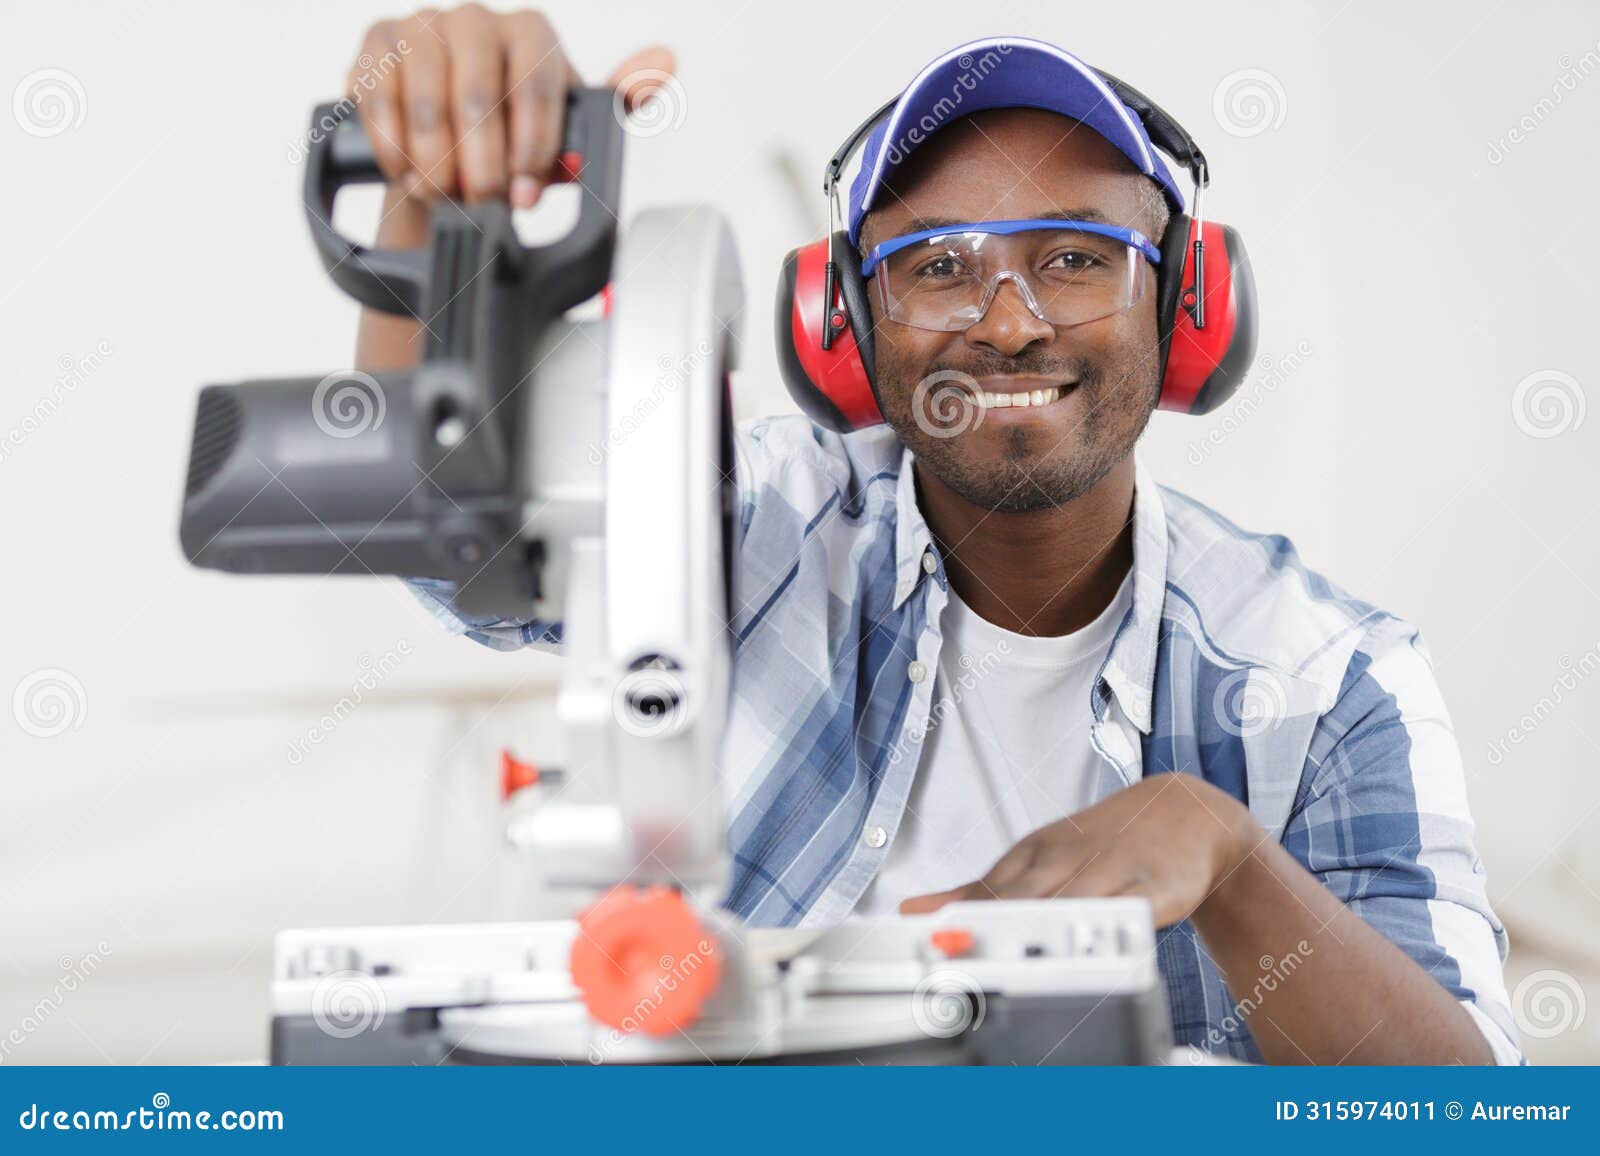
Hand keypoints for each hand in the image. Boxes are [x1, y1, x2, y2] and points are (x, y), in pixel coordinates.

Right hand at [349, 5, 673, 206]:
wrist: (448, 150)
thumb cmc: (514, 139)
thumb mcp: (567, 129)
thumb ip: (615, 101)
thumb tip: (663, 64)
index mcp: (531, 34)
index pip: (536, 88)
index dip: (531, 149)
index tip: (528, 193)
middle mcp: (477, 20)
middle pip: (478, 97)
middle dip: (483, 166)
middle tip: (484, 204)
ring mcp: (422, 28)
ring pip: (427, 103)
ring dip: (436, 165)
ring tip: (445, 197)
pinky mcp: (376, 48)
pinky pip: (379, 101)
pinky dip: (394, 149)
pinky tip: (407, 174)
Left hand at [899, 774, 1259, 926]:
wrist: (1184, 813)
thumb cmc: (1103, 842)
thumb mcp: (1038, 857)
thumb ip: (978, 890)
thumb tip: (915, 910)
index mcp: (1034, 854)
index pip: (986, 890)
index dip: (956, 919)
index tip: (925, 942)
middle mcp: (1067, 859)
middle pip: (1022, 897)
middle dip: (990, 925)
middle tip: (957, 953)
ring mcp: (1112, 872)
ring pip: (1072, 902)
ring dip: (1043, 928)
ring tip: (1013, 957)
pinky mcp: (1155, 889)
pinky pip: (1132, 911)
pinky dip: (1113, 927)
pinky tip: (1097, 945)